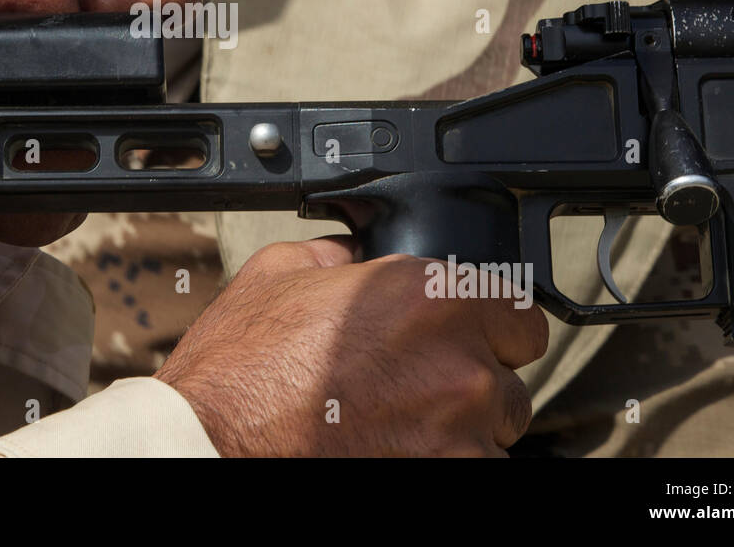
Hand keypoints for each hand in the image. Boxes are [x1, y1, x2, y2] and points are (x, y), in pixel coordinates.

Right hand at [155, 238, 547, 456]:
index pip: (519, 315)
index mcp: (427, 295)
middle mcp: (457, 361)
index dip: (488, 329)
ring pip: (496, 435)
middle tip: (413, 391)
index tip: (461, 343)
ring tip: (396, 426)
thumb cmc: (239, 370)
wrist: (214, 444)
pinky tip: (394, 453)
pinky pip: (477, 469)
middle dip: (469, 384)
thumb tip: (358, 255)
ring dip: (461, 433)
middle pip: (510, 380)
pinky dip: (443, 464)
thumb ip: (340, 255)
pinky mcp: (448, 478)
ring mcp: (459, 431)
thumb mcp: (277, 273)